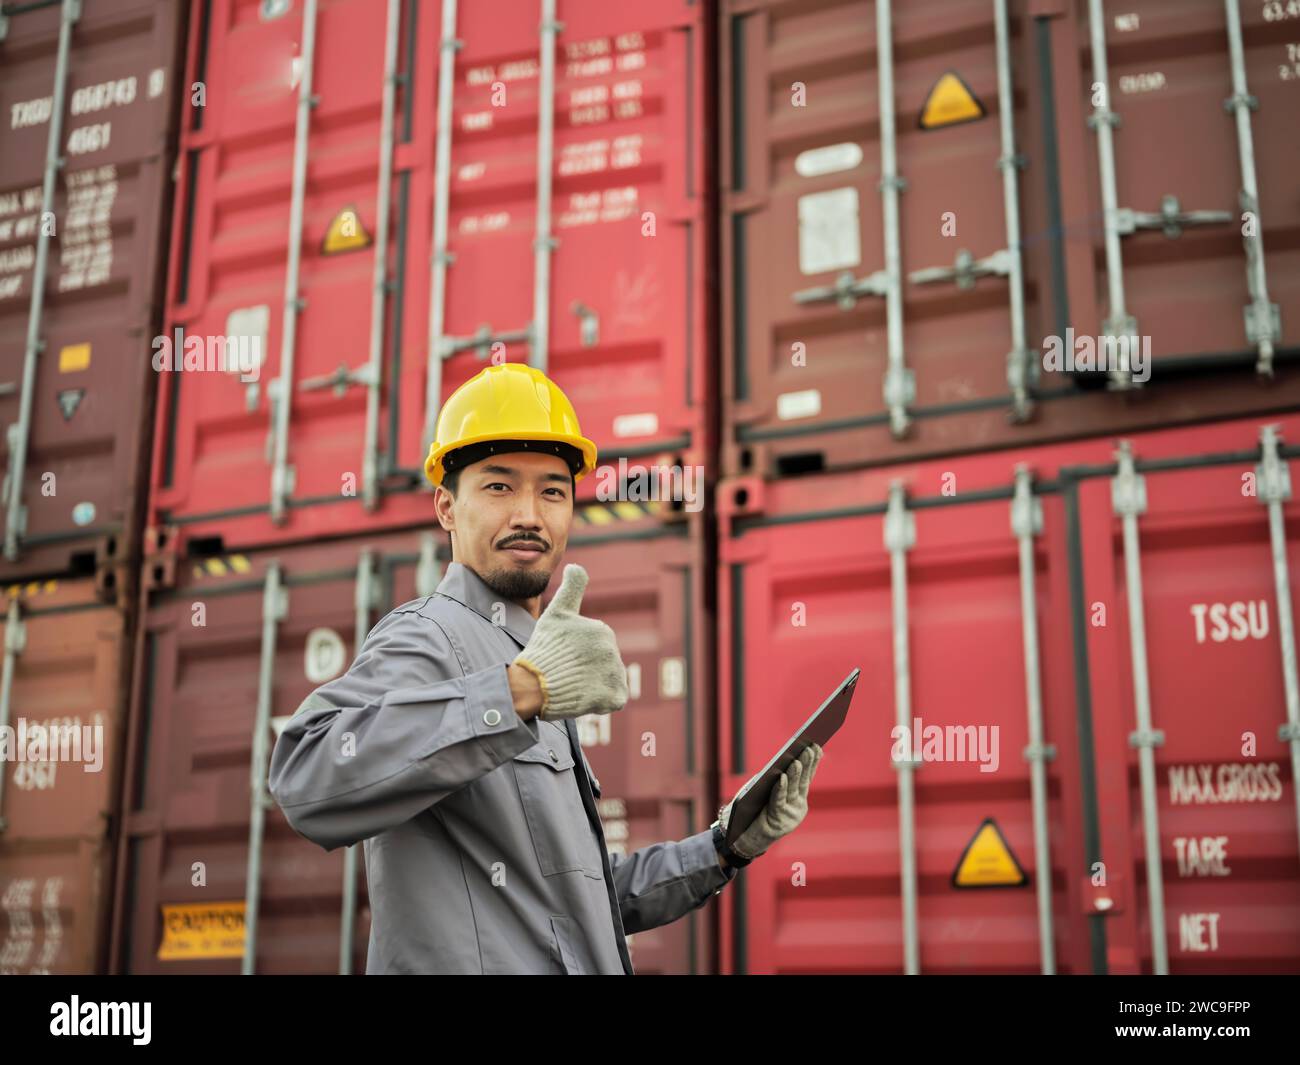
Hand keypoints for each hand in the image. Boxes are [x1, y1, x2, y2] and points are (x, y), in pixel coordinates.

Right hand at [513, 564, 629, 720]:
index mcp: (602, 630)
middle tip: (565, 672)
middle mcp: (613, 650)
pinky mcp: (614, 695)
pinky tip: (583, 697)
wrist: (534, 683)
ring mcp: (615, 673)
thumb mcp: (556, 613)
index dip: (577, 654)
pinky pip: (615, 699)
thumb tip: (576, 565)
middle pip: (602, 664)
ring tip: (572, 685)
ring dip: (592, 686)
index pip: (595, 647)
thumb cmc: (543, 648)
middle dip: (586, 670)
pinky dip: (601, 701)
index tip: (562, 656)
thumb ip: (572, 587)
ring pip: (608, 681)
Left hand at [718, 743, 822, 860]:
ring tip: (797, 759)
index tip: (817, 746)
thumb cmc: (756, 811)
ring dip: (796, 774)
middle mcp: (797, 807)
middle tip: (811, 747)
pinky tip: (782, 776)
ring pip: (793, 790)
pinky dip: (780, 788)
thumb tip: (785, 763)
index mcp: (797, 799)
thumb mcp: (768, 793)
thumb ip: (779, 783)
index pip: (806, 778)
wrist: (746, 838)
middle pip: (802, 782)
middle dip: (807, 763)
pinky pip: (778, 800)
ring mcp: (789, 815)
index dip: (812, 763)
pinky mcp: (777, 821)